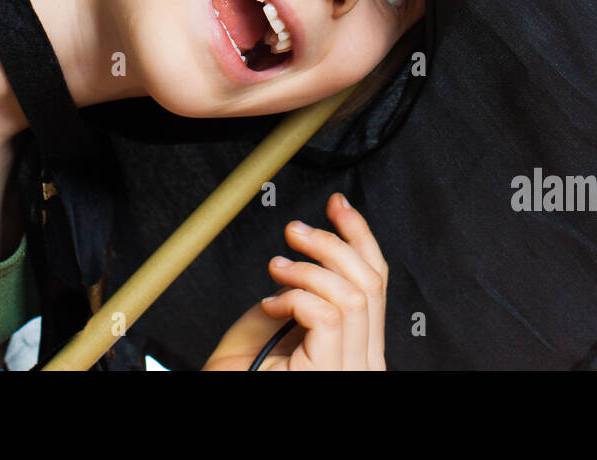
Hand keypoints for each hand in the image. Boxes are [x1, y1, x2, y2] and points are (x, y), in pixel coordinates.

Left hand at [201, 192, 387, 369]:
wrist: (220, 389)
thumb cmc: (245, 367)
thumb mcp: (284, 316)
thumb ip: (310, 291)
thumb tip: (319, 249)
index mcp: (359, 347)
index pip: (376, 282)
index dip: (359, 236)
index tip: (338, 207)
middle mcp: (363, 361)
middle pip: (370, 283)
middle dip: (332, 243)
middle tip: (295, 231)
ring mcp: (349, 371)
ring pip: (351, 296)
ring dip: (308, 270)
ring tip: (277, 270)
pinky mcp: (327, 373)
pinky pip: (325, 315)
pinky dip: (295, 297)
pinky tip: (270, 305)